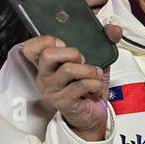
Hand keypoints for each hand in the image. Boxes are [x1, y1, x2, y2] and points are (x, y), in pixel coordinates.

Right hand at [20, 24, 123, 141]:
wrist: (92, 115)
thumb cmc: (88, 87)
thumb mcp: (95, 61)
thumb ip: (103, 42)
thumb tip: (114, 28)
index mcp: (46, 64)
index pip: (30, 47)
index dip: (46, 40)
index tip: (63, 44)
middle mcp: (44, 76)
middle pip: (48, 54)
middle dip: (72, 53)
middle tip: (82, 61)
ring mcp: (51, 90)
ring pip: (68, 69)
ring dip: (89, 70)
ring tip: (94, 76)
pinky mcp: (62, 102)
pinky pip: (81, 85)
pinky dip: (95, 84)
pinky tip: (95, 89)